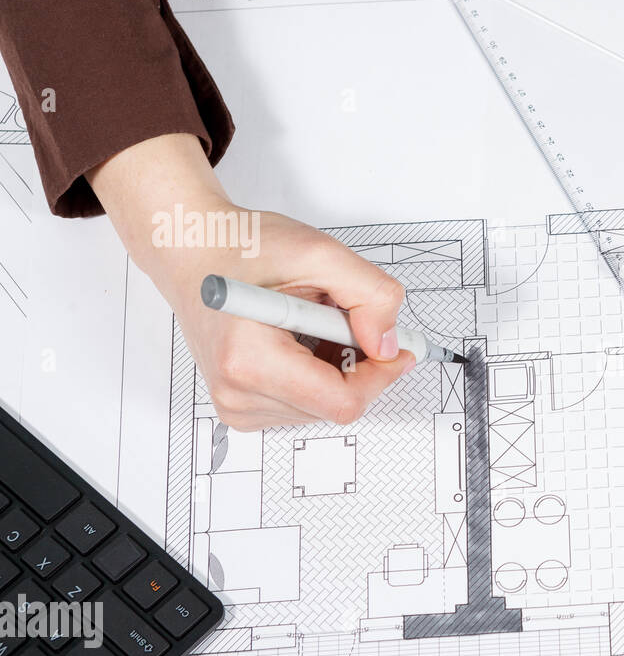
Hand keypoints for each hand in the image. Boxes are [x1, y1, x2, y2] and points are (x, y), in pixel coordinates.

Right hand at [88, 134, 414, 430]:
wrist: (194, 251)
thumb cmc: (243, 248)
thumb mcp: (321, 253)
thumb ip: (370, 295)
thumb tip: (388, 344)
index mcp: (250, 359)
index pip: (341, 401)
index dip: (380, 376)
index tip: (397, 348)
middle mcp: (236, 392)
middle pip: (334, 406)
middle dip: (356, 366)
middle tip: (344, 317)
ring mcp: (235, 404)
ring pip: (322, 407)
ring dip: (336, 369)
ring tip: (313, 323)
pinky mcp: (239, 406)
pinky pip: (303, 405)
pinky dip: (317, 375)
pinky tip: (301, 341)